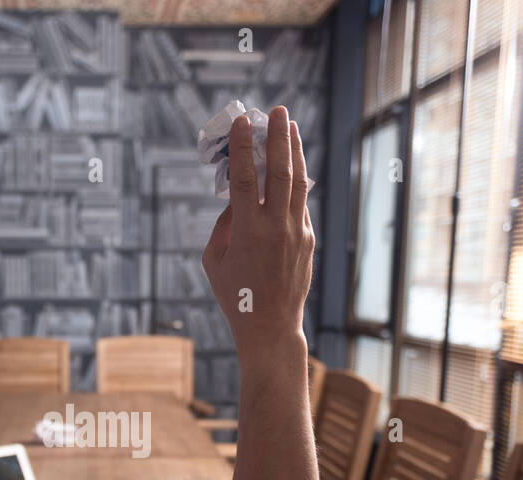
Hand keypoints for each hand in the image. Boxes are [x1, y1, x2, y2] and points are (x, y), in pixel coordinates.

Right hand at [201, 106, 314, 366]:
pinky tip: (292, 164)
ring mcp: (296, 232)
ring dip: (294, 151)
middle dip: (277, 138)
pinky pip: (300, 202)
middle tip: (276, 111)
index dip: (243, 148)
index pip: (245, 180)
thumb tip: (236, 200)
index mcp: (248, 232)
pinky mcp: (308, 239)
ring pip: (298, 182)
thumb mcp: (215, 261)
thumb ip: (224, 226)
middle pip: (279, 172)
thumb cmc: (235, 295)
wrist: (270, 326)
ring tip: (291, 126)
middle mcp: (276, 227)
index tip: (241, 122)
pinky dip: (297, 180)